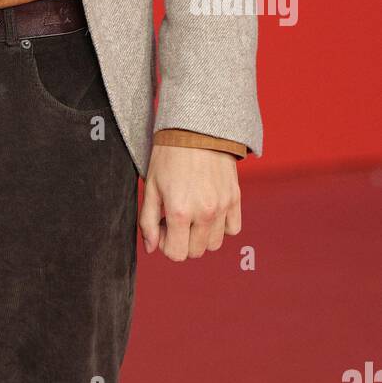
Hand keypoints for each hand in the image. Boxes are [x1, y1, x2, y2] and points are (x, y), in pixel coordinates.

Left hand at [139, 144, 240, 260]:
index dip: (165, 245)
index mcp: (179, 211)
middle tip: (175, 219)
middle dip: (182, 240)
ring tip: (192, 214)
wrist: (195, 128)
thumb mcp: (150, 186)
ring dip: (201, 236)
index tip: (162, 227)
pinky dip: (222, 226)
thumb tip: (151, 248)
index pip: (176, 254)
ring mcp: (223, 207)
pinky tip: (209, 210)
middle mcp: (204, 213)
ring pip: (214, 244)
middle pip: (195, 252)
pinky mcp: (235, 198)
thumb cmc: (169, 154)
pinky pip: (233, 229)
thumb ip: (147, 221)